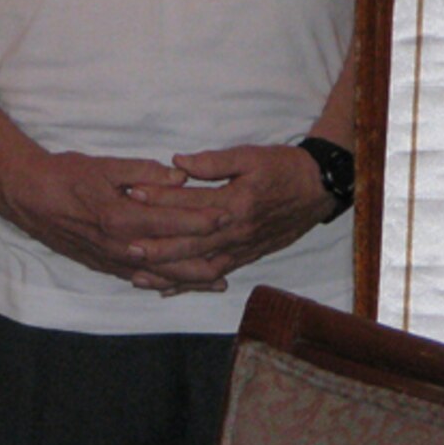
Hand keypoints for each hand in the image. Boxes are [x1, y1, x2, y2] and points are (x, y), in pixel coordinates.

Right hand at [0, 151, 225, 280]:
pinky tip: (175, 286)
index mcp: (118, 216)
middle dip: (201, 260)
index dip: (199, 220)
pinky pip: (134, 278)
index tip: (226, 217)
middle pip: (166, 258)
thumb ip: (145, 171)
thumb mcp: (106, 165)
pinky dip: (159, 283)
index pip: (168, 222)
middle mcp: (115, 244)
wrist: (26, 195)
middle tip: (233, 260)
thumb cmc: (66, 174)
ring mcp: (106, 258)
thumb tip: (181, 176)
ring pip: (153, 275)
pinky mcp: (99, 264)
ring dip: (185, 280)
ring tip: (215, 283)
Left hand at [123, 143, 332, 294]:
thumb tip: (178, 162)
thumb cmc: (284, 167)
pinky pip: (214, 274)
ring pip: (199, 266)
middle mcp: (236, 230)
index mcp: (237, 201)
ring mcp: (242, 247)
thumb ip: (215, 161)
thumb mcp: (252, 155)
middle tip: (124, 246)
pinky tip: (166, 289)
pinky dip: (189, 284)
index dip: (160, 197)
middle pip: (190, 242)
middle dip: (156, 245)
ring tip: (137, 274)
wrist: (318, 188)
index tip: (131, 193)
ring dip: (168, 272)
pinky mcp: (247, 257)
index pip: (191, 201)